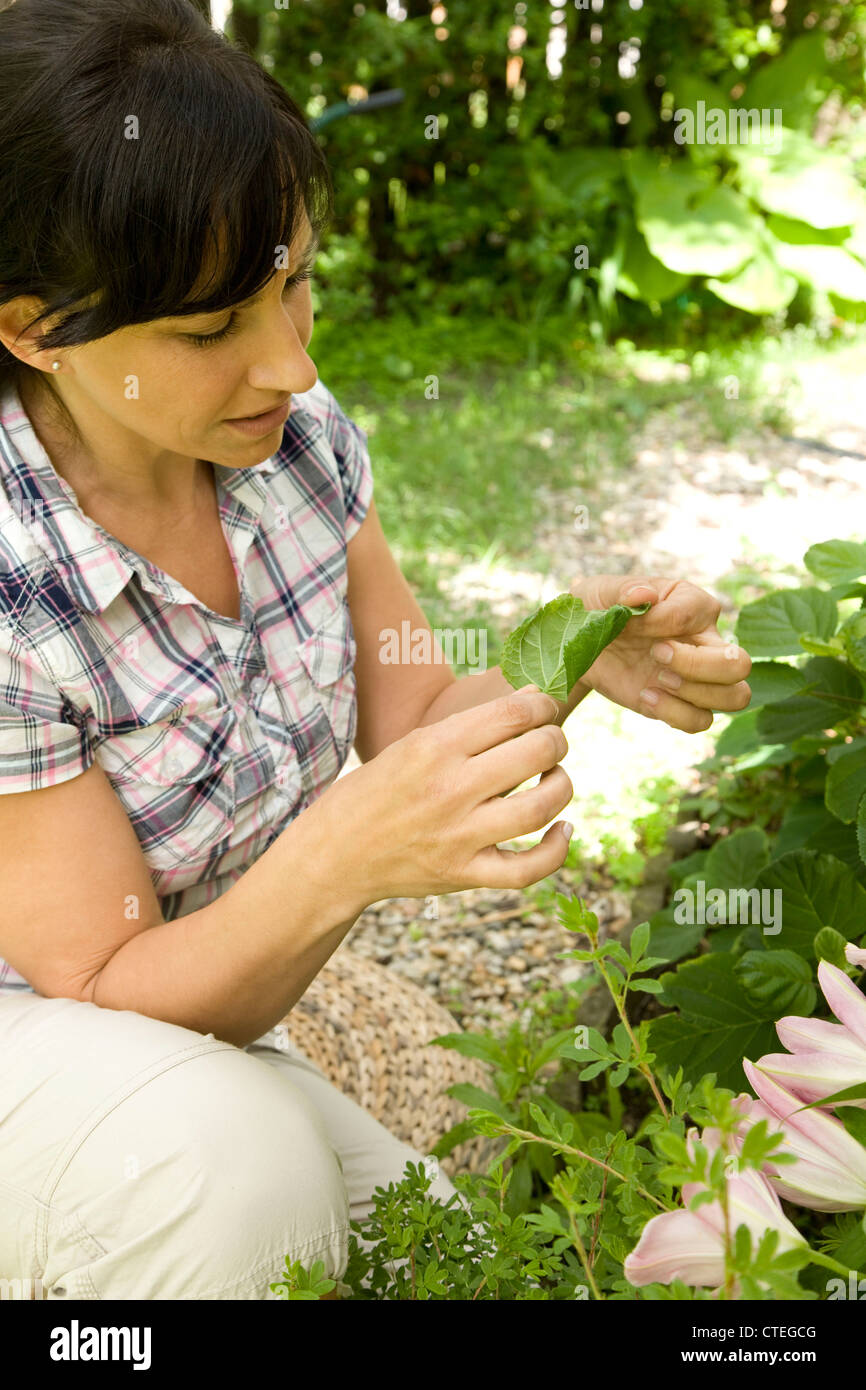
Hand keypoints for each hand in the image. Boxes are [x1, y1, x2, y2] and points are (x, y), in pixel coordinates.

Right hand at [313, 686, 574, 903]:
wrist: (335, 854)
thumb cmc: (379, 791)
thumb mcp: (412, 745)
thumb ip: (471, 728)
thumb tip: (533, 700)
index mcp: (434, 747)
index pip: (512, 713)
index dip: (542, 706)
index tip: (545, 709)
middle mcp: (449, 789)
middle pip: (536, 752)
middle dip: (556, 740)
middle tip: (551, 742)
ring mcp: (459, 835)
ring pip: (541, 806)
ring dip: (561, 786)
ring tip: (555, 779)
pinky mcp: (464, 874)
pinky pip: (528, 868)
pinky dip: (556, 850)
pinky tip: (561, 830)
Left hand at [569, 575, 751, 732]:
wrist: (576, 648)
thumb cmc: (595, 611)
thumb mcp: (599, 592)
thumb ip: (623, 591)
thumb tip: (645, 595)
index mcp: (693, 603)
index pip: (700, 613)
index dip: (663, 622)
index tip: (631, 623)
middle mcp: (705, 640)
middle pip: (740, 663)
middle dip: (698, 666)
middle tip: (656, 656)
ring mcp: (698, 676)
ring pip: (735, 697)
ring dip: (694, 694)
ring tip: (655, 682)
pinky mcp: (681, 703)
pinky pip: (701, 721)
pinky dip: (676, 714)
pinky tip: (646, 697)